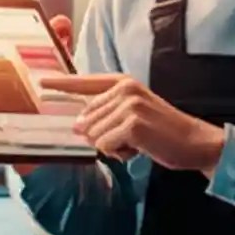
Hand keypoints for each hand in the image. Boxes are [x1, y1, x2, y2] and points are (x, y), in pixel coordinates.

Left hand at [40, 74, 225, 178]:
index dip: (62, 83)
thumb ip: (106, 114)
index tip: (40, 81)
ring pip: (94, 135)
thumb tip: (78, 126)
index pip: (86, 82)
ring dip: (112, 147)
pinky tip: (138, 149)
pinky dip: (119, 154)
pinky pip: (105, 146)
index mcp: (124, 83)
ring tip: (137, 143)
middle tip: (132, 138)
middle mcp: (125, 89)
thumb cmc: (162, 131)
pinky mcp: (132, 124)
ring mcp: (129, 105)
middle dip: (103, 136)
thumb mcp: (134, 113)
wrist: (193, 142)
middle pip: (87, 119)